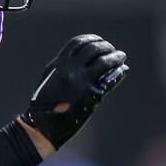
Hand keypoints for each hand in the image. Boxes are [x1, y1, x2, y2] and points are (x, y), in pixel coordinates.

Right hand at [22, 34, 128, 150]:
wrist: (42, 126)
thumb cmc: (44, 104)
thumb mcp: (49, 79)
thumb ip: (62, 67)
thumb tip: (80, 59)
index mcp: (58, 64)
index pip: (79, 43)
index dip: (92, 39)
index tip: (99, 42)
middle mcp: (70, 70)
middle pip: (94, 49)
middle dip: (106, 47)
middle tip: (112, 50)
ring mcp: (82, 82)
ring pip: (104, 62)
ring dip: (115, 57)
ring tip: (121, 57)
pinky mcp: (92, 95)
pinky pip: (110, 79)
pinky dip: (119, 72)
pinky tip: (123, 69)